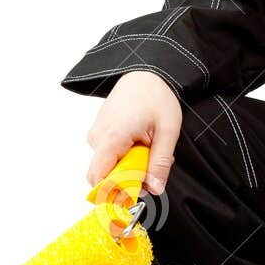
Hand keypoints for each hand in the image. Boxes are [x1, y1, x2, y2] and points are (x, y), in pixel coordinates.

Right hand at [86, 72, 181, 196]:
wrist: (146, 71)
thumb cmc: (157, 96)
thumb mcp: (167, 131)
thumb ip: (160, 163)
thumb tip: (155, 189)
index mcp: (112, 137)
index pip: (98, 178)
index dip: (113, 192)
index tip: (135, 193)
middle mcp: (97, 137)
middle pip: (104, 176)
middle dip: (127, 180)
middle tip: (151, 167)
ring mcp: (96, 133)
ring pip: (108, 166)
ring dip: (129, 166)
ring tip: (148, 148)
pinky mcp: (99, 131)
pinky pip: (108, 155)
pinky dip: (124, 156)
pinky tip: (140, 143)